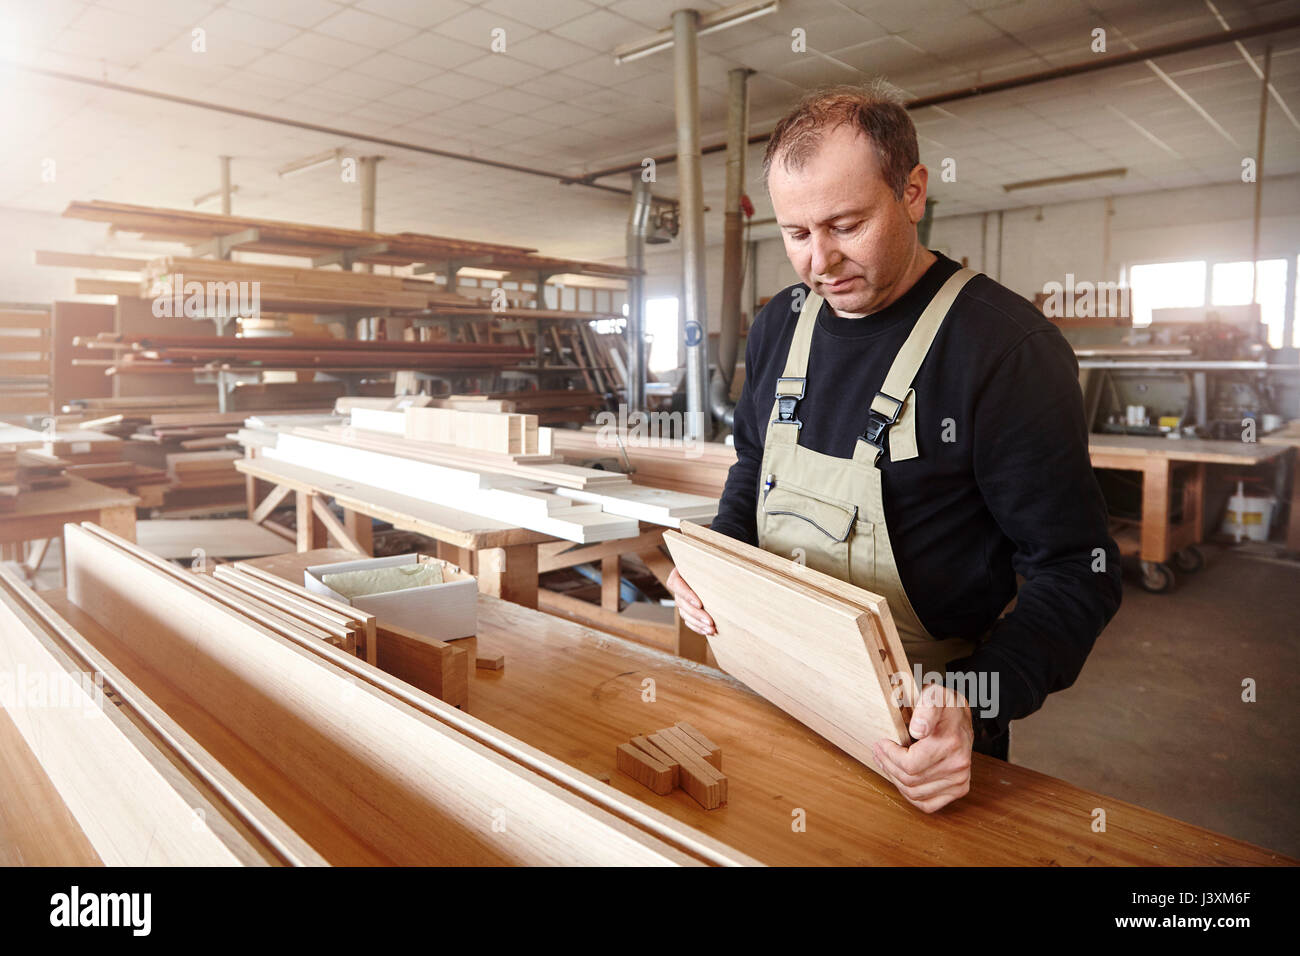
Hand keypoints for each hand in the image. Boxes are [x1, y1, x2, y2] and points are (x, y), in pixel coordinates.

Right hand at [666, 567, 714, 635]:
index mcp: (679, 572)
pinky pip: (688, 621)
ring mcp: (681, 599)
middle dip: (696, 614)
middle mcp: (678, 587)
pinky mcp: (687, 609)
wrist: (715, 567)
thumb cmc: (714, 561)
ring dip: (698, 623)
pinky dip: (697, 627)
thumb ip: (712, 565)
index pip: (676, 584)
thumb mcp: (710, 561)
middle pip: (681, 602)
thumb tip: (724, 570)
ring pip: (684, 614)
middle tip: (710, 621)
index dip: (687, 595)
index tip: (700, 603)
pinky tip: (707, 631)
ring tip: (712, 630)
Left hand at [872, 681, 973, 812]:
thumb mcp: (934, 696)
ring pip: (915, 793)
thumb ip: (926, 709)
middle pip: (910, 780)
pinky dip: (911, 795)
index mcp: (951, 744)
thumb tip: (918, 730)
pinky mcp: (959, 789)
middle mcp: (958, 766)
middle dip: (888, 766)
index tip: (881, 743)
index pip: (910, 765)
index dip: (889, 756)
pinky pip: (928, 804)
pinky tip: (902, 780)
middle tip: (878, 752)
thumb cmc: (944, 706)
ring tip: (886, 764)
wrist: (961, 717)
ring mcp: (960, 781)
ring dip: (895, 780)